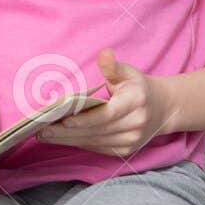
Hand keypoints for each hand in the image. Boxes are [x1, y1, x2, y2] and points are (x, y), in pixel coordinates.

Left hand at [41, 49, 173, 158]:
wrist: (163, 109)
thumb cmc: (139, 87)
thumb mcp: (129, 72)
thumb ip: (113, 66)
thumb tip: (104, 54)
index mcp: (135, 103)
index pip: (105, 115)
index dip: (83, 120)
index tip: (62, 119)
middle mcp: (134, 125)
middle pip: (95, 131)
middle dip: (66, 132)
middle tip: (40, 130)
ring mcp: (130, 141)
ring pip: (94, 142)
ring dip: (68, 140)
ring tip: (44, 134)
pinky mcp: (125, 150)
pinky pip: (97, 147)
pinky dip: (78, 143)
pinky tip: (61, 138)